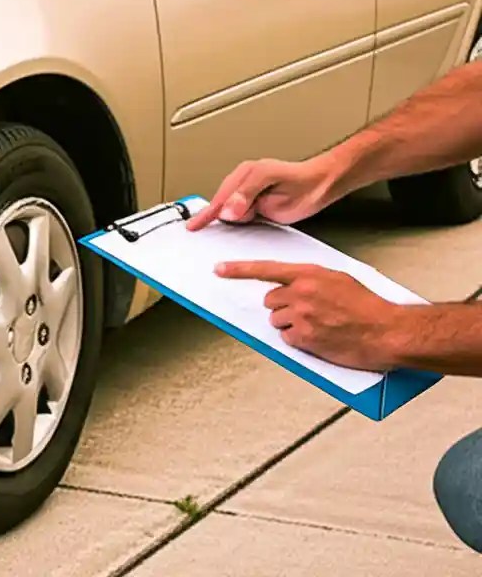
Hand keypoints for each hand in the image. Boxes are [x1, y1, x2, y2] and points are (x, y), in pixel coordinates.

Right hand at [186, 156, 346, 230]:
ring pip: (229, 216)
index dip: (206, 212)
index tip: (194, 225)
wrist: (320, 186)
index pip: (219, 196)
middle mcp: (243, 189)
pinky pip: (240, 223)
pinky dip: (233, 229)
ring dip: (221, 225)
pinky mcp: (258, 213)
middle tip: (196, 230)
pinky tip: (230, 234)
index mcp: (242, 175)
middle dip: (209, 218)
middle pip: (220, 207)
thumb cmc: (299, 177)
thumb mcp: (268, 177)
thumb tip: (228, 210)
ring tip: (209, 232)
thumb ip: (246, 192)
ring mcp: (250, 201)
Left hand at [214, 260, 404, 371]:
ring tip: (318, 325)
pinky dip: (298, 340)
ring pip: (276, 320)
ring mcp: (301, 316)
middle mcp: (302, 293)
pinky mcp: (303, 337)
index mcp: (310, 275)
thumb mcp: (340, 280)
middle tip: (306, 311)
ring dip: (290, 324)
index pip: (266, 269)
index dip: (238, 270)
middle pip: (270, 300)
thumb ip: (312, 279)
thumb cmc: (370, 307)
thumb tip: (293, 284)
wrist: (389, 331)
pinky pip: (286, 338)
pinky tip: (319, 337)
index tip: (219, 269)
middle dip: (282, 306)